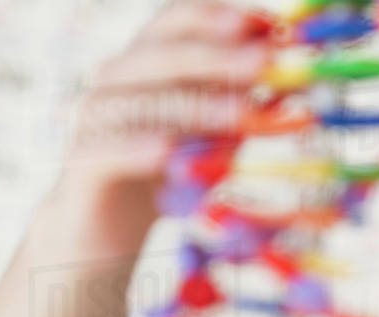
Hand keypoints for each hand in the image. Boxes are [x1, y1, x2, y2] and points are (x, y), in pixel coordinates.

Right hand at [56, 0, 272, 258]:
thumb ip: (245, 104)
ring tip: (240, 114)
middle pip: (162, 51)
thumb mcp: (215, 134)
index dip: (220, 14)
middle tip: (263, 61)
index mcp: (148, 62)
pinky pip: (107, 149)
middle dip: (217, 54)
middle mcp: (117, 79)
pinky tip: (167, 154)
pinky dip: (137, 149)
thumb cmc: (165, 173)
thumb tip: (295, 77)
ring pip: (140, 100)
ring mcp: (95, 118)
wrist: (102, 232)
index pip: (177, 20)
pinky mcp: (82, 162)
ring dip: (194, 105)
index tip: (269, 23)